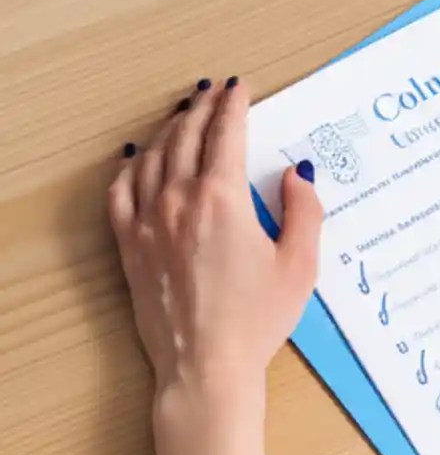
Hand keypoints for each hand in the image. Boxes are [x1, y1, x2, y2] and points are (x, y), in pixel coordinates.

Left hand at [108, 77, 322, 416]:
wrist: (207, 365)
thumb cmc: (257, 319)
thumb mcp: (301, 265)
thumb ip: (303, 211)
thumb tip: (294, 174)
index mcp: (223, 200)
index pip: (226, 134)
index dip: (234, 105)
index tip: (240, 88)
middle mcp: (179, 201)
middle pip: (186, 136)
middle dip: (202, 108)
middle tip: (214, 93)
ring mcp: (148, 222)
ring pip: (153, 157)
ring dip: (169, 129)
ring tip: (182, 115)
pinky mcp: (130, 247)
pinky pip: (121, 192)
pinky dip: (130, 166)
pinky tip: (137, 158)